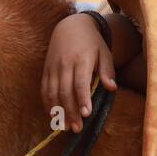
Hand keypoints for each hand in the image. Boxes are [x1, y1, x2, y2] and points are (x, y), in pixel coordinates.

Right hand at [42, 13, 117, 131]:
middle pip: (65, 91)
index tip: (86, 114)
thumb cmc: (92, 42)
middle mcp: (65, 64)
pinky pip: (44, 89)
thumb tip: (112, 88)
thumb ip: (107, 71)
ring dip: (58, 111)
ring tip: (65, 127)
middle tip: (77, 128)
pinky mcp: (46, 70)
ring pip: (52, 92)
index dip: (82, 99)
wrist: (71, 26)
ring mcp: (53, 67)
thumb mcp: (104, 53)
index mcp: (81, 59)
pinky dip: (47, 104)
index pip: (80, 82)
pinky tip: (53, 115)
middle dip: (70, 111)